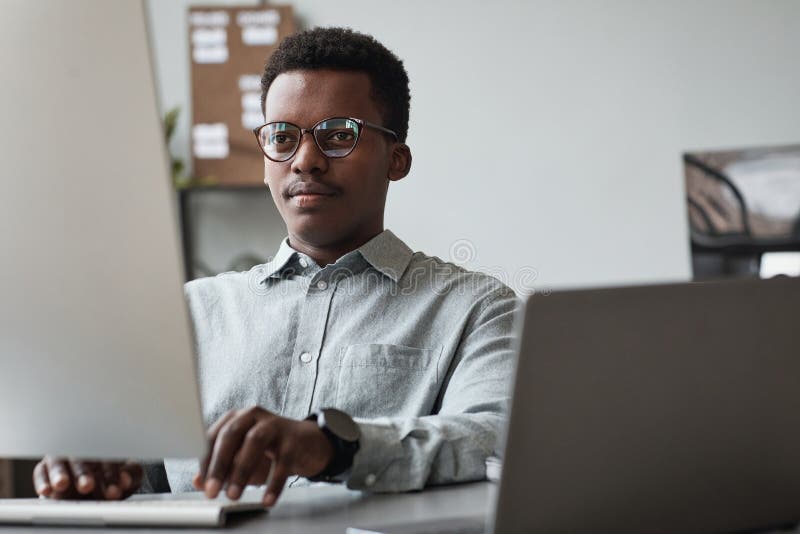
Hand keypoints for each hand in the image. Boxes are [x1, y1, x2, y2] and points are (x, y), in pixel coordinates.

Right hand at [32, 457, 142, 499]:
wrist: (97, 485)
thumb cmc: (115, 477)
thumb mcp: (128, 476)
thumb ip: (130, 476)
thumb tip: (125, 479)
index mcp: (105, 448)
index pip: (107, 459)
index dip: (111, 475)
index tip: (116, 490)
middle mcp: (82, 451)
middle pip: (81, 458)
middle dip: (84, 473)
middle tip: (87, 486)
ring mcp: (63, 459)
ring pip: (59, 461)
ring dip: (60, 473)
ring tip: (62, 484)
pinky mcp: (46, 469)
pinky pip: (41, 472)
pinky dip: (42, 480)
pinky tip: (47, 490)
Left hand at [193, 406, 333, 505]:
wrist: (308, 443)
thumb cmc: (270, 448)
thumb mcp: (242, 456)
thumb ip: (221, 467)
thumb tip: (199, 481)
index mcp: (236, 418)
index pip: (214, 436)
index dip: (206, 460)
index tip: (203, 483)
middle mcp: (253, 416)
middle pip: (231, 434)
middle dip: (219, 464)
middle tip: (212, 490)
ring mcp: (274, 425)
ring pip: (254, 442)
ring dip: (241, 470)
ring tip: (234, 494)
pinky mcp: (293, 439)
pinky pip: (282, 461)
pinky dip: (273, 483)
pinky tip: (267, 499)